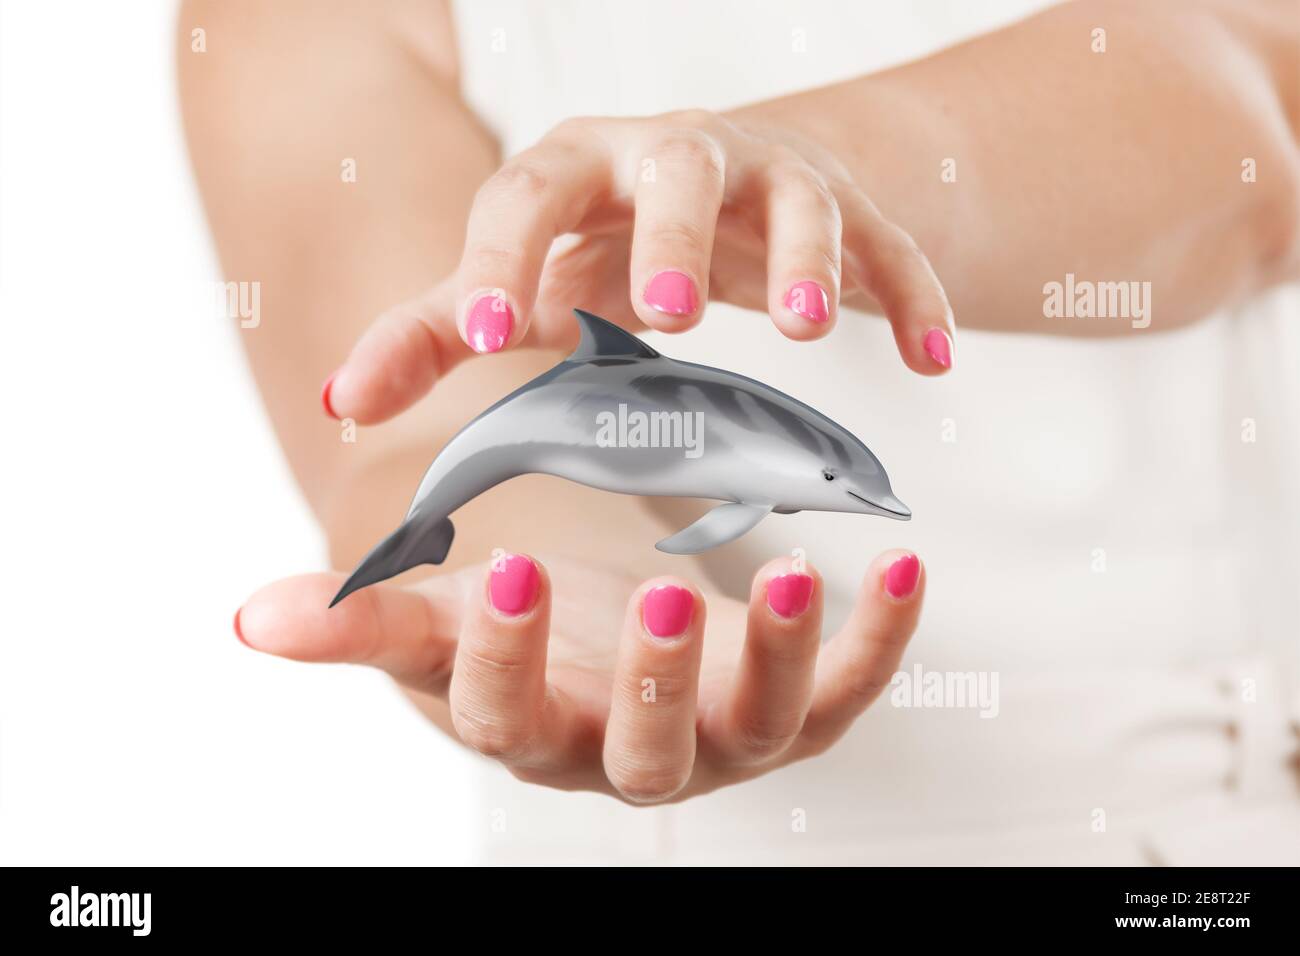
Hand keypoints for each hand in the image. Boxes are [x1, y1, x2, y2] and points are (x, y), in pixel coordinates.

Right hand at [235, 548, 924, 803]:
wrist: (599, 639)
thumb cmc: (518, 628)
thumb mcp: (442, 617)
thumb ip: (362, 621)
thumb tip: (249, 618)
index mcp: (536, 732)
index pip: (508, 715)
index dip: (503, 654)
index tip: (505, 568)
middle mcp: (632, 755)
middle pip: (647, 749)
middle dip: (656, 678)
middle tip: (665, 595)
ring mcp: (723, 738)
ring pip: (761, 725)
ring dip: (787, 656)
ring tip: (801, 570)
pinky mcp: (794, 708)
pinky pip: (849, 690)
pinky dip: (879, 640)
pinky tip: (900, 569)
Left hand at [322, 110, 954, 424]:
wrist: (713, 186)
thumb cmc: (596, 242)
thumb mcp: (520, 276)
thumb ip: (436, 331)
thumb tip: (340, 401)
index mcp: (575, 170)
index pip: (526, 197)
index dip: (508, 259)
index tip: (498, 337)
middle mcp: (669, 156)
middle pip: (673, 170)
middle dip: (669, 237)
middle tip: (665, 314)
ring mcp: (768, 177)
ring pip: (796, 196)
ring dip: (808, 256)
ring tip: (811, 332)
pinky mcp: (847, 210)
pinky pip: (891, 245)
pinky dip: (915, 296)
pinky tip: (933, 359)